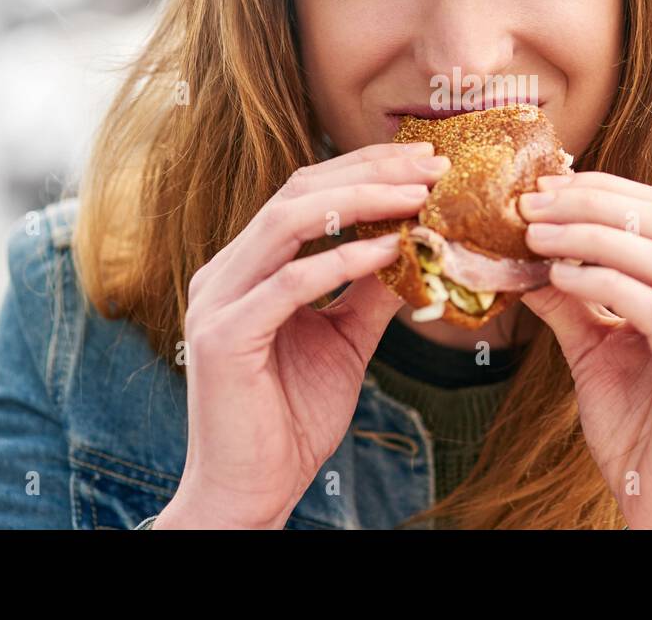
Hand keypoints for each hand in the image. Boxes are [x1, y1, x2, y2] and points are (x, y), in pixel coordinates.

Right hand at [153, 141, 449, 528]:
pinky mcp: (225, 335)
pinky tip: (388, 250)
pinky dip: (341, 259)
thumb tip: (416, 245)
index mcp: (248, 265)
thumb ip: (371, 292)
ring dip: (360, 200)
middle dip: (370, 171)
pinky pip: (289, 282)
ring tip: (418, 195)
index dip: (366, 167)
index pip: (307, 191)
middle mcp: (226, 270)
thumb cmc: (290, 417)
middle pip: (298, 190)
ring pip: (288, 220)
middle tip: (432, 165)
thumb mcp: (345, 341)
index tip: (426, 160)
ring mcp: (219, 299)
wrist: (250, 490)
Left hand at [517, 171, 651, 529]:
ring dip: (592, 236)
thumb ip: (572, 302)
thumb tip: (525, 257)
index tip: (544, 185)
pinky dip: (606, 284)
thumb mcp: (595, 352)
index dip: (604, 188)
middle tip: (532, 202)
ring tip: (535, 235)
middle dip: (593, 201)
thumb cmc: (638, 432)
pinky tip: (560, 277)